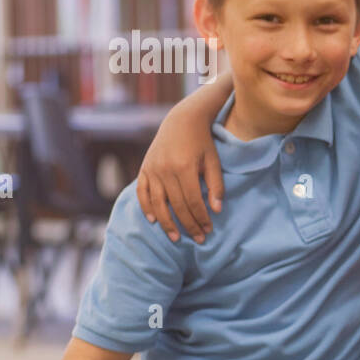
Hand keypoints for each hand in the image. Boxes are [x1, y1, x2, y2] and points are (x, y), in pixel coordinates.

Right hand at [136, 111, 223, 242]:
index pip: (193, 201)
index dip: (201, 217)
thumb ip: (215, 185)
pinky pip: (142, 192)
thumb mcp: (214, 161)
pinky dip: (146, 207)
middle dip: (188, 225)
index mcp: (184, 167)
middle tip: (198, 239)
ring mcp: (152, 169)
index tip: (209, 229)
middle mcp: (165, 170)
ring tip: (176, 238)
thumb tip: (217, 210)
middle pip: (176, 205)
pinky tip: (153, 221)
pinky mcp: (144, 168)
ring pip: (157, 203)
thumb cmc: (202, 142)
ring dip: (166, 223)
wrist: (182, 120)